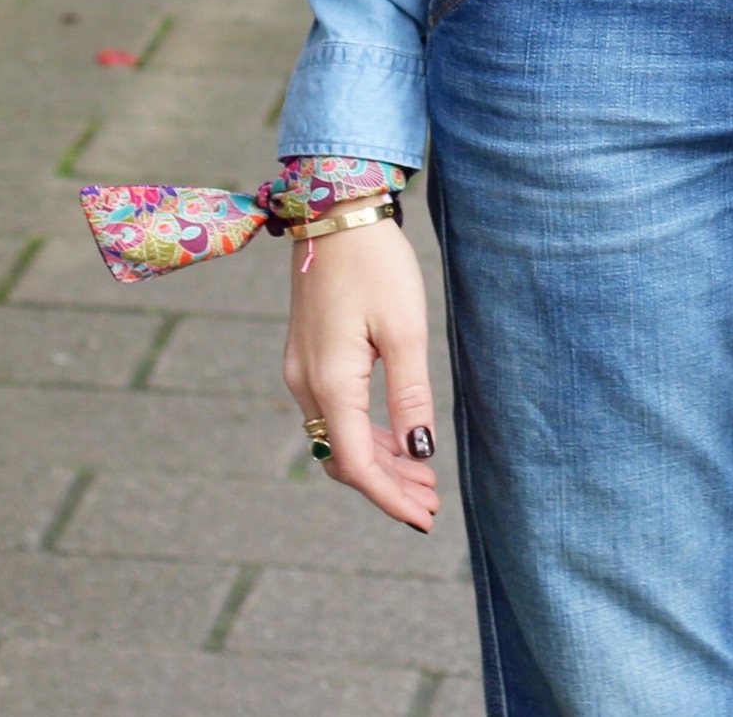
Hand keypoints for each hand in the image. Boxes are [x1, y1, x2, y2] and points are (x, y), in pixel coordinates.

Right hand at [281, 218, 439, 530]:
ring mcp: (301, 371)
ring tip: (422, 478)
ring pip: (338, 438)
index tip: (424, 518)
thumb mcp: (405, 330)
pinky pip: (334, 414)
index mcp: (329, 381)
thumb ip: (410, 395)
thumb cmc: (376, 266)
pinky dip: (365, 435)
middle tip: (431, 503)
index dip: (390, 496)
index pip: (356, 463)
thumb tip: (421, 452)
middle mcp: (305, 384)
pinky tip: (397, 441)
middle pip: (344, 457)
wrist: (335, 213)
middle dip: (388, 485)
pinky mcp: (308, 358)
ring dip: (378, 462)